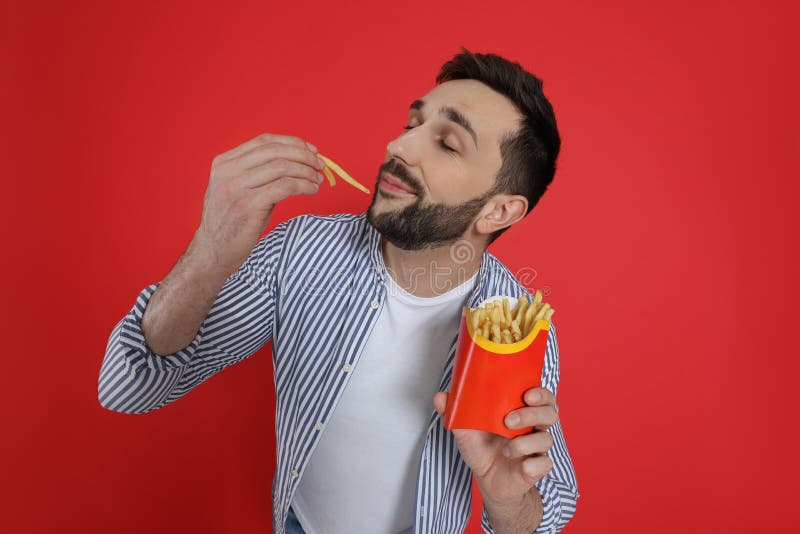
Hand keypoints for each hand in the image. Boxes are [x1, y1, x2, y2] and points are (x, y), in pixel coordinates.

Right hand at [191, 133, 325, 275]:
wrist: (213, 251)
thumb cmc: (232, 222)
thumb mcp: (238, 190)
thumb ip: (260, 174)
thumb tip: (299, 163)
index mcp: (224, 163)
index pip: (264, 141)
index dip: (292, 142)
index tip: (311, 150)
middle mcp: (228, 172)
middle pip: (275, 151)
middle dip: (303, 155)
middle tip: (320, 165)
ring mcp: (236, 188)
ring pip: (282, 167)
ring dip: (306, 171)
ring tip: (318, 180)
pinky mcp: (248, 206)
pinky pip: (284, 187)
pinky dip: (303, 185)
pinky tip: (311, 190)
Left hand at [432, 387, 557, 505]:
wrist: (487, 480)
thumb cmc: (481, 449)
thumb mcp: (465, 429)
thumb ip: (454, 412)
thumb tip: (440, 396)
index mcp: (522, 412)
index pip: (542, 397)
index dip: (540, 393)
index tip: (527, 394)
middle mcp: (534, 428)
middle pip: (549, 413)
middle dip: (532, 414)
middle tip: (509, 420)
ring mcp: (537, 449)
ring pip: (546, 439)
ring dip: (525, 442)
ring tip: (506, 448)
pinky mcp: (536, 468)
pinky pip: (543, 464)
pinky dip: (531, 464)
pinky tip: (518, 464)